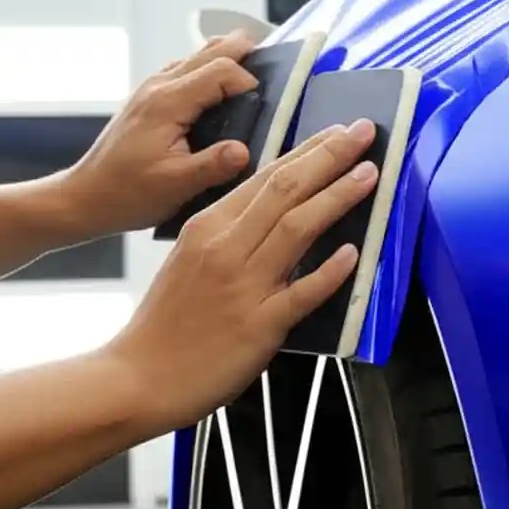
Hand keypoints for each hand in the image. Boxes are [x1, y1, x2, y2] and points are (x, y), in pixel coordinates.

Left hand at [61, 30, 259, 237]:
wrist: (85, 196)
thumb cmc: (127, 194)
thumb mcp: (175, 186)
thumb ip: (213, 166)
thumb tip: (246, 150)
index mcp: (168, 103)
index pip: (221, 70)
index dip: (249, 81)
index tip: (267, 105)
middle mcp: (159, 86)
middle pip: (209, 50)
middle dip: (243, 51)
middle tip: (274, 58)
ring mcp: (151, 89)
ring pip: (196, 56)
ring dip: (225, 57)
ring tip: (253, 68)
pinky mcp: (149, 99)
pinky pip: (185, 70)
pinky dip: (208, 69)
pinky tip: (220, 87)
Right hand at [105, 119, 379, 432]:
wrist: (139, 376)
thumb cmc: (169, 321)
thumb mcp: (191, 258)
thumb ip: (231, 233)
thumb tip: (279, 210)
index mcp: (208, 226)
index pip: (266, 176)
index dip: (308, 151)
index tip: (339, 131)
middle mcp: (225, 248)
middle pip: (285, 190)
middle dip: (330, 156)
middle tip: (364, 133)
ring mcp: (243, 286)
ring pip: (296, 228)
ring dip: (337, 197)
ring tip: (369, 175)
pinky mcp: (258, 326)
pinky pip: (300, 293)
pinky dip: (328, 271)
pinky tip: (353, 253)